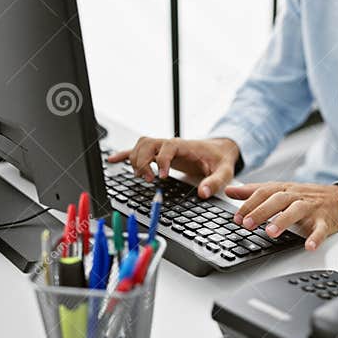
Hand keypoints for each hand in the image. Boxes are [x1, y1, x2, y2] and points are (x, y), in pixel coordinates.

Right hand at [108, 137, 239, 198]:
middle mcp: (171, 144)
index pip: (168, 146)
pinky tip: (112, 160)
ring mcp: (163, 148)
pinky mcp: (159, 153)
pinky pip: (138, 150)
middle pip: (148, 144)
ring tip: (144, 178)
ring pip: (140, 145)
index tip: (162, 177)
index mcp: (186, 146)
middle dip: (144, 161)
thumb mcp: (224, 172)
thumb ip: (215, 182)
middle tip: (151, 180)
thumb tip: (202, 193)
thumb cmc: (220, 159)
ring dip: (136, 160)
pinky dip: (124, 154)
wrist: (219, 150)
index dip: (162, 160)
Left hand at [225, 182, 337, 250]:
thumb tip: (229, 190)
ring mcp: (311, 208)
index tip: (237, 218)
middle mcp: (296, 196)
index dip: (249, 204)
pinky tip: (309, 246)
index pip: (264, 192)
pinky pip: (321, 229)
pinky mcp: (325, 221)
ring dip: (283, 220)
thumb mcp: (279, 190)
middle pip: (277, 200)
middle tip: (247, 224)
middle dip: (261, 211)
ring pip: (296, 211)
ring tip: (271, 232)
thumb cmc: (305, 196)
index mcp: (284, 189)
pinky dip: (315, 238)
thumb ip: (254, 191)